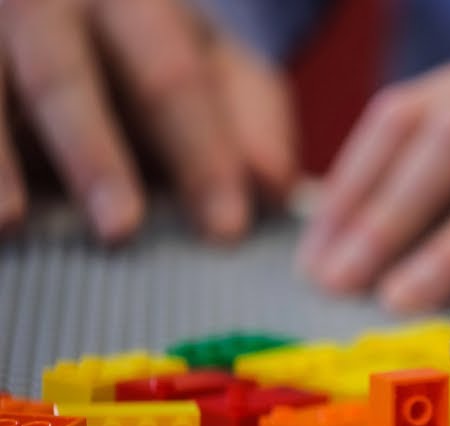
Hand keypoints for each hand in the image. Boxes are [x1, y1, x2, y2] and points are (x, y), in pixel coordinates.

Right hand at [0, 0, 294, 241]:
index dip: (200, 154)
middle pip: (61, 78)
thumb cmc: (148, 50)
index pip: (171, 78)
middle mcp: (43, 5)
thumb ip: (249, 118)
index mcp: (131, 0)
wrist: (61, 0)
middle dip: (93, 155)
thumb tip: (274, 186)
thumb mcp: (212, 64)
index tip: (226, 228)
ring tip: (10, 223)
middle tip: (121, 229)